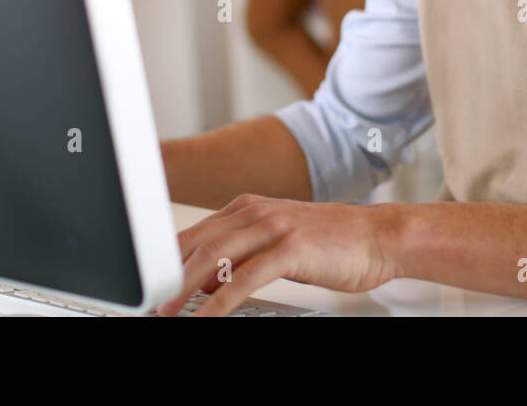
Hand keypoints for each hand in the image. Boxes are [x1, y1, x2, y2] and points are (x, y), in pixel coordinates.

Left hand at [150, 193, 403, 315]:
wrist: (378, 236)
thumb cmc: (332, 242)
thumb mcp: (277, 239)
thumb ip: (240, 251)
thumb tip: (201, 278)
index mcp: (247, 207)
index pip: (192, 233)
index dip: (165, 261)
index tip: (149, 286)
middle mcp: (255, 211)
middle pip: (194, 244)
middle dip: (165, 277)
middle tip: (147, 304)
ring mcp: (273, 227)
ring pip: (212, 258)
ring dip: (182, 289)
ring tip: (165, 313)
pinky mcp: (290, 248)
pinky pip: (243, 279)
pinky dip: (217, 302)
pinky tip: (204, 318)